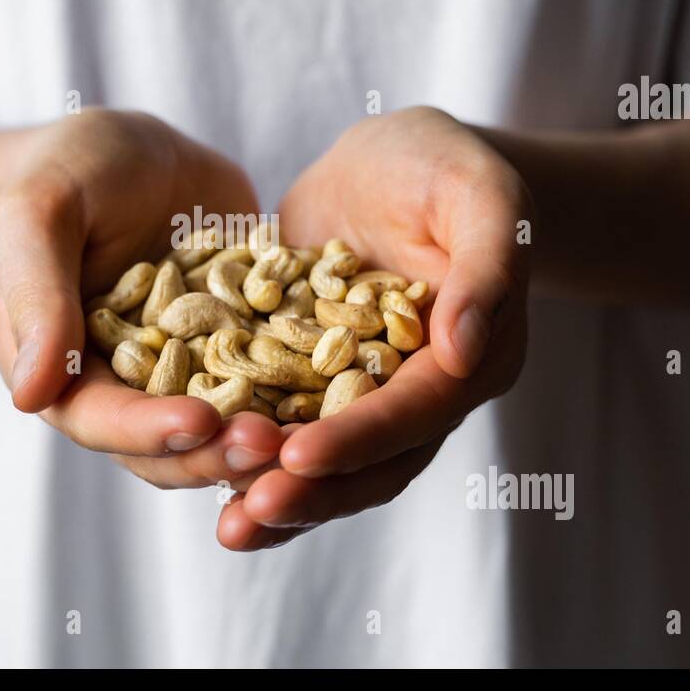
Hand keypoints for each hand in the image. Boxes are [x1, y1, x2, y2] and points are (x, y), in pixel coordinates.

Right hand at [0, 109, 284, 488]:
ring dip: (270, 438)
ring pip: (229, 429)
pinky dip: (309, 393)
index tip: (199, 422)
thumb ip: (36, 293)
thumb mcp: (41, 212)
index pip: (101, 421)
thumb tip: (32, 394)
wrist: (134, 151)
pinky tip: (354, 386)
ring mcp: (193, 376)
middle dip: (220, 452)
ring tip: (319, 431)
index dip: (148, 431)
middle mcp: (129, 389)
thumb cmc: (68, 170)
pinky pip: (277, 382)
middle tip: (275, 446)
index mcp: (64, 373)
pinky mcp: (245, 352)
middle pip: (171, 446)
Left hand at [217, 107, 532, 549]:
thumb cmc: (447, 165)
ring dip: (282, 498)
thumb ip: (486, 267)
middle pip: (375, 463)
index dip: (360, 437)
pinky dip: (254, 459)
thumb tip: (463, 352)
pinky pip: (287, 428)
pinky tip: (203, 475)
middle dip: (314, 491)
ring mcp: (366, 392)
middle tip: (249, 512)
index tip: (298, 454)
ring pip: (331, 464)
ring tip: (228, 527)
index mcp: (472, 358)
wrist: (395, 163)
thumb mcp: (481, 193)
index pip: (416, 411)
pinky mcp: (314, 378)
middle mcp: (421, 392)